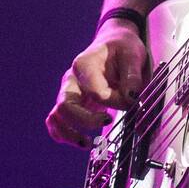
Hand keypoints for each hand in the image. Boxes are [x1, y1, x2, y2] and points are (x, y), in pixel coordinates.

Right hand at [45, 22, 150, 147]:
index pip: (95, 91)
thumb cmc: (122, 49)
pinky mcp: (69, 103)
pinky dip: (63, 134)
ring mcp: (67, 92)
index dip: (114, 101)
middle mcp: (71, 79)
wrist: (113, 43)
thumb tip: (131, 98)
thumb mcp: (132, 54)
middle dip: (86, 121)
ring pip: (57, 116)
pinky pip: (56, 121)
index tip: (131, 101)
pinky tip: (81, 141)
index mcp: (85, 63)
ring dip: (70, 133)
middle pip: (66, 105)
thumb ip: (132, 76)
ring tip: (89, 144)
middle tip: (108, 121)